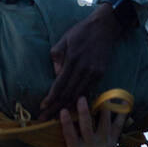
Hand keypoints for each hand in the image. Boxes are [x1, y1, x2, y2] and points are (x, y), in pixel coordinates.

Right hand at [26, 97, 125, 146]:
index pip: (70, 134)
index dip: (66, 122)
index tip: (62, 109)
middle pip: (88, 126)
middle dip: (84, 111)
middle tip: (81, 97)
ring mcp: (104, 144)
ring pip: (105, 124)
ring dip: (103, 109)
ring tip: (100, 96)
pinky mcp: (114, 142)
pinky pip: (118, 127)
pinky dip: (121, 115)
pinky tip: (122, 103)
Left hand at [40, 4, 122, 119]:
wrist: (105, 27)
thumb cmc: (81, 32)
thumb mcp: (64, 39)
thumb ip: (57, 56)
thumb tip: (55, 75)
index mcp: (73, 60)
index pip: (60, 84)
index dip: (51, 98)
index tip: (42, 107)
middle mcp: (84, 69)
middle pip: (68, 94)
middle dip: (55, 108)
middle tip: (44, 118)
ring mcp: (94, 73)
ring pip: (78, 96)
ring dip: (66, 108)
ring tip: (55, 118)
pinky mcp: (100, 74)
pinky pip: (87, 92)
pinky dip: (79, 102)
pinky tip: (72, 109)